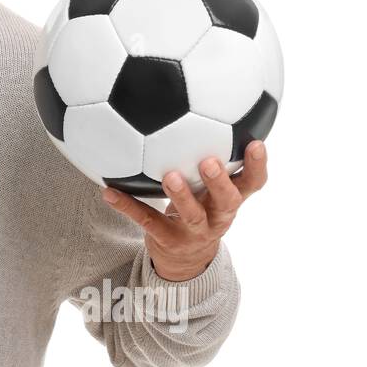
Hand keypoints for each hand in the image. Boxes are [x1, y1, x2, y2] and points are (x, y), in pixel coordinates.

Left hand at [101, 140, 268, 281]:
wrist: (186, 259)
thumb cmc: (201, 208)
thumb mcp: (213, 190)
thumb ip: (216, 158)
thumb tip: (212, 107)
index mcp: (231, 199)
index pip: (253, 183)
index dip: (257, 165)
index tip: (256, 143)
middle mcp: (218, 216)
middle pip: (227, 201)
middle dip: (220, 181)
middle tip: (209, 162)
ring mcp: (194, 232)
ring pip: (192, 215)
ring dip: (181, 195)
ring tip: (169, 177)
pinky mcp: (168, 241)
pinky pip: (147, 221)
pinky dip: (127, 205)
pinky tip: (109, 192)